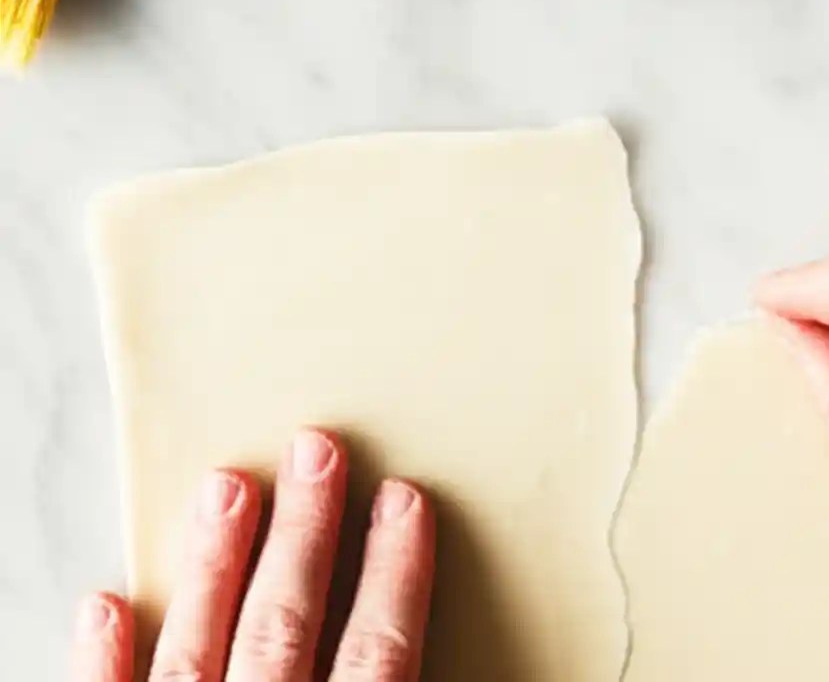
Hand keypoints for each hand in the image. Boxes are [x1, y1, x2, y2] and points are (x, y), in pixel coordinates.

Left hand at [70, 429, 436, 680]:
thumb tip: (439, 652)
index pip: (378, 650)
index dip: (395, 571)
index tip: (402, 501)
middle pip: (286, 623)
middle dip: (305, 532)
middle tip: (316, 453)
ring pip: (199, 645)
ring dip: (215, 562)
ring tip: (225, 486)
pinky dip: (104, 659)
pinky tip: (106, 605)